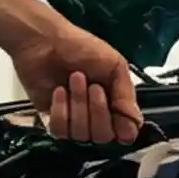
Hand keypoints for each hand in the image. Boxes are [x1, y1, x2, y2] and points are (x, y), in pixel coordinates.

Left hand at [0, 0, 140, 143]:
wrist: (44, 41)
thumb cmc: (81, 47)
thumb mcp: (115, 65)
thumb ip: (126, 94)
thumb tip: (134, 123)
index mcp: (117, 103)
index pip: (126, 132)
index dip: (124, 129)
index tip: (117, 112)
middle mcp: (97, 116)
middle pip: (104, 136)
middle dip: (97, 110)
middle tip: (92, 85)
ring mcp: (74, 119)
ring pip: (82, 134)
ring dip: (78, 105)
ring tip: (73, 81)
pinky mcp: (51, 119)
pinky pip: (60, 131)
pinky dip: (60, 110)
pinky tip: (59, 91)